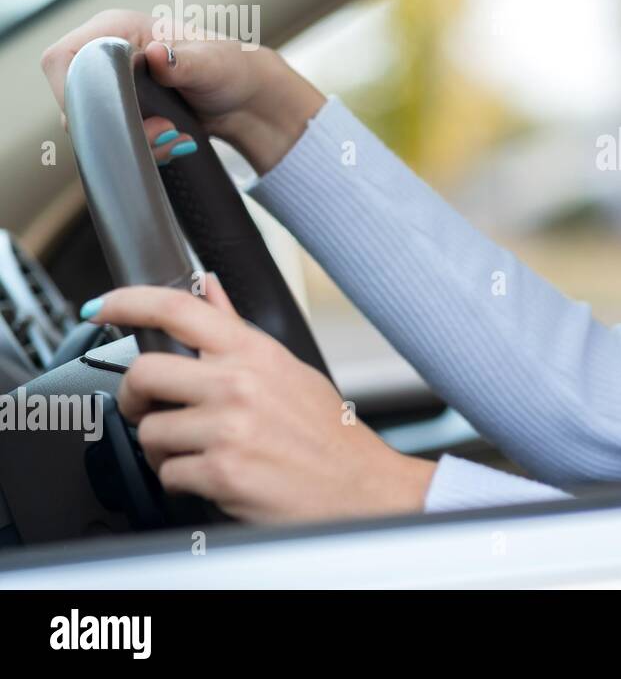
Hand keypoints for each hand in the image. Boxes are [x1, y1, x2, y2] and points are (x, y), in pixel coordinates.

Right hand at [41, 9, 325, 173]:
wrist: (246, 98)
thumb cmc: (232, 68)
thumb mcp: (214, 63)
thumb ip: (184, 61)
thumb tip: (154, 54)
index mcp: (118, 28)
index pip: (64, 58)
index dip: (73, 91)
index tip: (113, 117)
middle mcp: (106, 54)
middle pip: (73, 97)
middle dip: (113, 124)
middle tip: (162, 133)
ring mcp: (111, 84)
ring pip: (91, 123)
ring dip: (131, 139)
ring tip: (175, 137)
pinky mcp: (122, 109)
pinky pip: (111, 134)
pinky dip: (138, 146)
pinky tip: (170, 144)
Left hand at [82, 273, 435, 522]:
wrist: (360, 488)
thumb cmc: (329, 434)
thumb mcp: (288, 370)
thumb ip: (238, 332)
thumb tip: (209, 290)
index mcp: (255, 353)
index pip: (177, 309)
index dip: (128, 302)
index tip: (101, 307)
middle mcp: (239, 384)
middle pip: (142, 373)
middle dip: (133, 398)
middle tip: (147, 409)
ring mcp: (229, 429)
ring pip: (149, 432)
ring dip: (163, 450)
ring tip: (199, 452)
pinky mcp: (222, 473)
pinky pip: (167, 475)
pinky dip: (183, 482)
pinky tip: (214, 477)